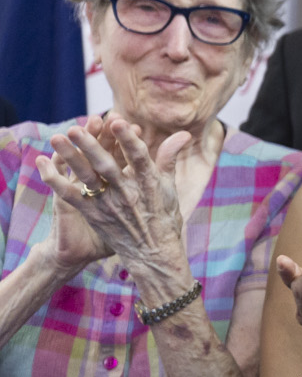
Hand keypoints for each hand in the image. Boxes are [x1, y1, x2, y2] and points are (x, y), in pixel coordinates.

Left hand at [36, 115, 193, 285]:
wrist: (154, 254)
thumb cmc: (164, 217)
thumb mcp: (170, 187)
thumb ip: (169, 157)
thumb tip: (184, 133)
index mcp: (149, 184)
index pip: (139, 158)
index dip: (128, 140)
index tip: (118, 122)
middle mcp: (128, 193)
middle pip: (107, 166)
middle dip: (92, 147)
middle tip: (77, 129)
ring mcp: (108, 205)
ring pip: (87, 178)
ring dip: (71, 158)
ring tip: (57, 138)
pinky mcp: (93, 214)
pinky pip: (70, 196)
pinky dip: (55, 180)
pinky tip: (42, 163)